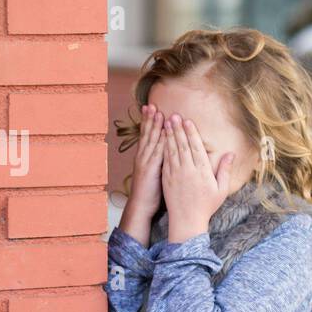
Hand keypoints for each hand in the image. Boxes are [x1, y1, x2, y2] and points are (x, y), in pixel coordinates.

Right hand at [118, 104, 166, 244]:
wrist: (141, 206)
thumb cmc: (151, 192)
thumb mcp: (156, 173)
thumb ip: (161, 161)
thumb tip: (170, 153)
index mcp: (146, 157)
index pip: (148, 136)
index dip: (150, 123)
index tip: (154, 109)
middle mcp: (144, 157)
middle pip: (147, 134)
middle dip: (150, 119)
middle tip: (152, 105)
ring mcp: (146, 162)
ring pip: (150, 140)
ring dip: (153, 126)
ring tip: (156, 112)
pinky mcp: (150, 169)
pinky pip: (156, 153)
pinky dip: (159, 142)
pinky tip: (163, 133)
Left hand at [161, 114, 233, 243]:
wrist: (187, 220)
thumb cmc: (206, 205)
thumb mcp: (221, 189)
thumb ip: (225, 170)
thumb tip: (231, 153)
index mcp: (202, 171)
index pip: (196, 147)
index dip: (191, 133)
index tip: (188, 121)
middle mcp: (188, 170)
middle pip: (182, 145)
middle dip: (178, 129)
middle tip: (174, 115)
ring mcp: (175, 174)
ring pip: (172, 150)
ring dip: (169, 135)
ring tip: (167, 122)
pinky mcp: (167, 178)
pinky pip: (165, 159)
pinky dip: (163, 148)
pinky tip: (162, 139)